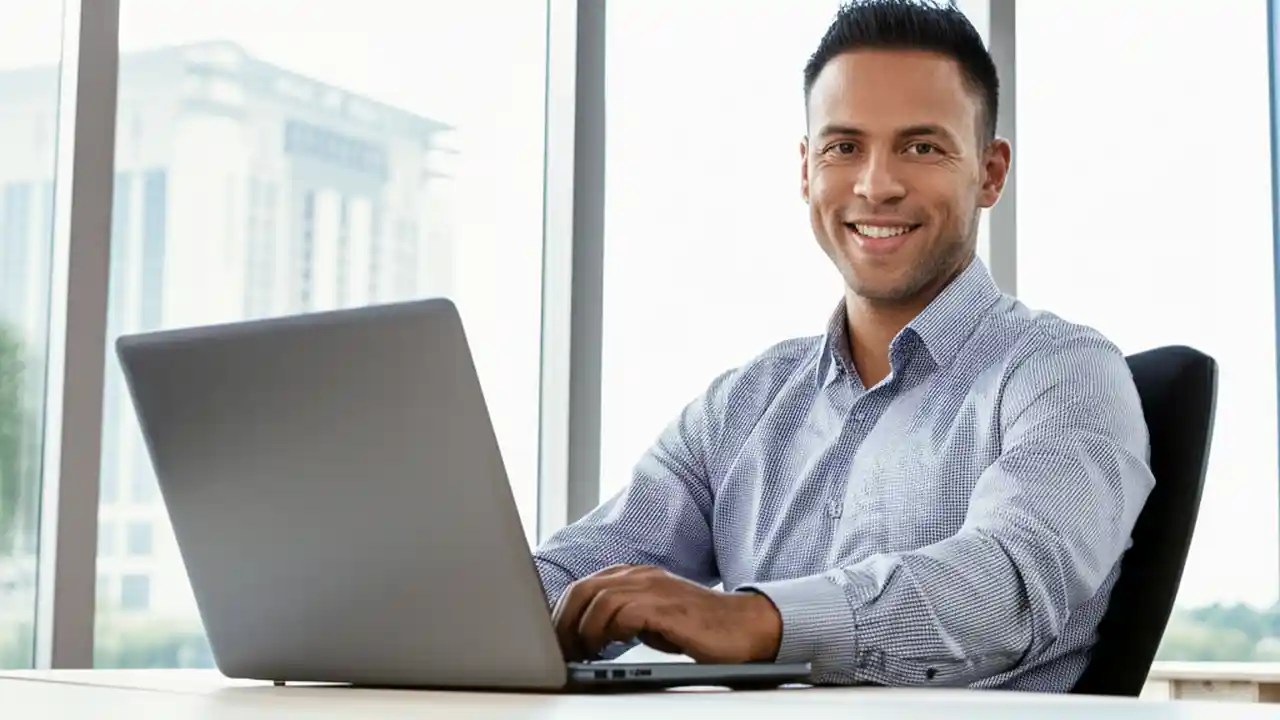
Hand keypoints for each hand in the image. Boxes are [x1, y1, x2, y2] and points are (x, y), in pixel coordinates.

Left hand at [551, 564, 782, 662]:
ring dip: (585, 630)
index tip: (555, 639)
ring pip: (599, 599)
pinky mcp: (667, 606)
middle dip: (564, 622)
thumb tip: (586, 636)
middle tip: (562, 651)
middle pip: (584, 589)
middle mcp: (641, 575)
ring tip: (585, 653)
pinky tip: (611, 647)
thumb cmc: (698, 628)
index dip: (563, 613)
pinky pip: (624, 612)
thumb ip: (622, 618)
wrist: (743, 628)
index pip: (584, 586)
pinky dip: (610, 631)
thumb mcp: (651, 620)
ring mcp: (654, 588)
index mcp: (634, 575)